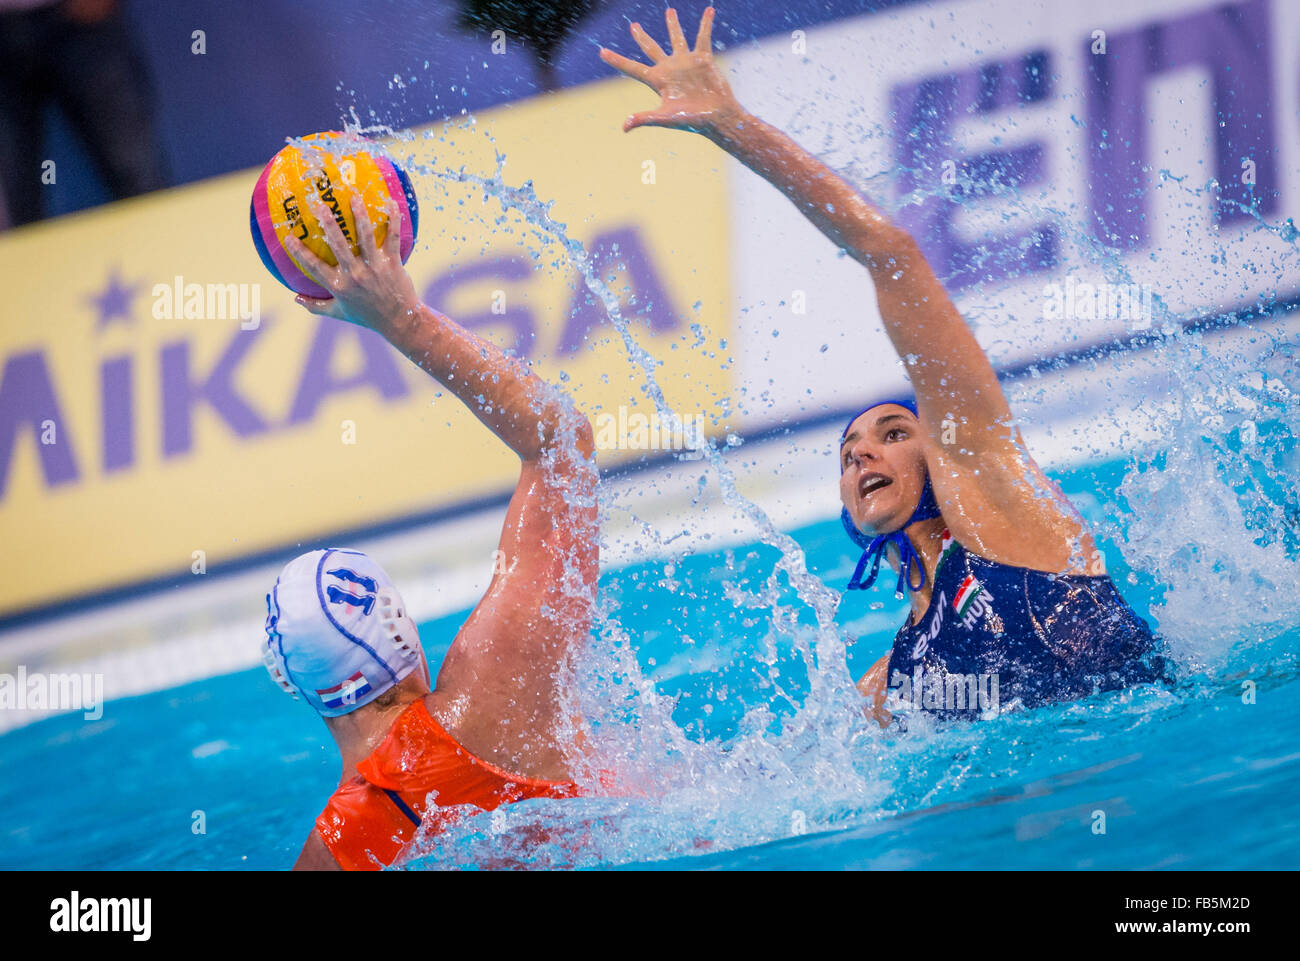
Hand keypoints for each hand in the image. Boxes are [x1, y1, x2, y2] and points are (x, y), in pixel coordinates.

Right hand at [285, 194, 419, 332]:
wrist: (399, 321)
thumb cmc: (367, 316)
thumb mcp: (339, 313)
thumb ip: (316, 306)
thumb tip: (295, 298)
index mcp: (339, 286)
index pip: (314, 267)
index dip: (299, 252)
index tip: (287, 236)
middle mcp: (356, 275)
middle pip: (338, 245)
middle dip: (328, 223)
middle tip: (319, 205)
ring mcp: (375, 268)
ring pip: (366, 237)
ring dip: (360, 215)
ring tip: (354, 196)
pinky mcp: (393, 263)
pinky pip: (393, 238)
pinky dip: (393, 220)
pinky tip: (391, 203)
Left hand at [599, 7, 740, 135]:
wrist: (716, 117)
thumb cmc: (691, 120)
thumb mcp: (666, 118)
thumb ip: (645, 118)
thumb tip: (624, 126)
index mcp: (658, 81)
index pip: (633, 68)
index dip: (617, 60)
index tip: (602, 52)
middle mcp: (670, 69)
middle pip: (651, 48)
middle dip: (641, 37)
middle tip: (633, 26)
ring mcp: (686, 63)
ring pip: (677, 39)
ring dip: (673, 25)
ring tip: (670, 12)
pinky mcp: (703, 59)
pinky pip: (702, 37)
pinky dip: (705, 24)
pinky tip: (709, 11)